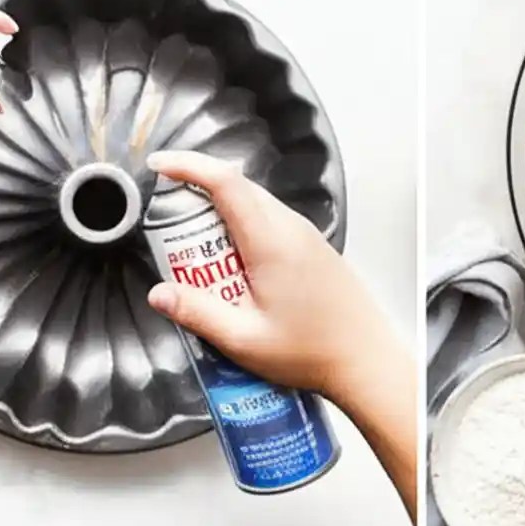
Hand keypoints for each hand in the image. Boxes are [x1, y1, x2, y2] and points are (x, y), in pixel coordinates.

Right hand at [145, 150, 400, 399]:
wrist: (366, 359)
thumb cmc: (310, 352)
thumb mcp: (244, 339)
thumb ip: (198, 313)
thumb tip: (157, 293)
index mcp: (272, 241)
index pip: (226, 183)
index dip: (189, 166)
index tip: (158, 165)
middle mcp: (291, 228)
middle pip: (239, 187)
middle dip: (197, 189)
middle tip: (164, 215)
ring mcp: (306, 235)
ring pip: (256, 202)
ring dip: (220, 209)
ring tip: (191, 241)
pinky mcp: (313, 247)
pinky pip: (270, 219)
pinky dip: (241, 224)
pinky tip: (229, 258)